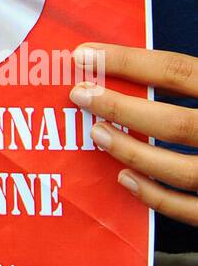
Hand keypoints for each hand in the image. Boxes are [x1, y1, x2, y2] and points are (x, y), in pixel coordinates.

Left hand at [69, 43, 197, 223]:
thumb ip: (197, 75)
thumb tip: (144, 58)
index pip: (178, 70)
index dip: (128, 61)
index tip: (85, 54)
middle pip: (174, 123)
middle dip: (120, 108)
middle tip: (79, 94)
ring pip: (181, 171)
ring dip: (131, 153)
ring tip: (96, 132)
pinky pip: (194, 211)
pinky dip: (156, 198)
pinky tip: (125, 179)